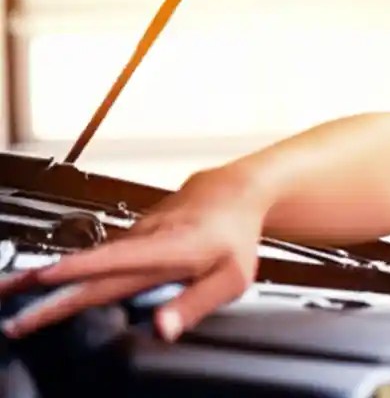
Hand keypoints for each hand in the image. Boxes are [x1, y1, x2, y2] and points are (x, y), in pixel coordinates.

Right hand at [0, 167, 268, 341]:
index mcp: (167, 253)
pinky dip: (76, 269)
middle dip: (45, 288)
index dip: (75, 273)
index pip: (113, 264)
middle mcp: (145, 241)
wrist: (234, 192)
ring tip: (18, 294)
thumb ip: (196, 304)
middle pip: (88, 269)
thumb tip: (164, 329)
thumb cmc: (236, 236)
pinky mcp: (134, 234)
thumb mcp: (231, 278)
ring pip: (90, 260)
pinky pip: (102, 256)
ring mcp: (137, 234)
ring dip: (53, 277)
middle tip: (11, 307)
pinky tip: (57, 281)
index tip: (41, 282)